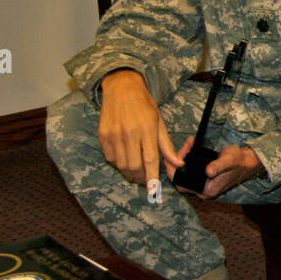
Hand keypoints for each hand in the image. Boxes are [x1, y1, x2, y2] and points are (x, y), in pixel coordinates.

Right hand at [98, 69, 180, 188]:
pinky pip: (110, 157)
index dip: (152, 178)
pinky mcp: (102, 135)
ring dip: (129, 173)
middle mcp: (129, 133)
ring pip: (121, 164)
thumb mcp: (159, 122)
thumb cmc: (144, 105)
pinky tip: (125, 160)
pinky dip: (118, 163)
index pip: (150, 160)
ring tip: (136, 172)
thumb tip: (178, 163)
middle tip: (145, 180)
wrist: (121, 87)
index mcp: (147, 129)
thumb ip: (166, 145)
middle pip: (134, 166)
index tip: (152, 191)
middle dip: (140, 178)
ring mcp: (113, 134)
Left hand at [168, 138, 264, 198]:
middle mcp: (203, 190)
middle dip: (175, 163)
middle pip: (179, 180)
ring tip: (187, 145)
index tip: (172, 157)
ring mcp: (202, 185)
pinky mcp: (203, 178)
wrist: (247, 162)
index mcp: (207, 190)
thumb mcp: (228, 161)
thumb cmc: (238, 161)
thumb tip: (208, 171)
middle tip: (181, 148)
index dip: (174, 172)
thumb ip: (218, 167)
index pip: (182, 184)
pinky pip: (189, 172)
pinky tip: (189, 149)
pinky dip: (186, 161)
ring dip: (181, 160)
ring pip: (183, 175)